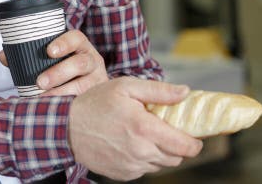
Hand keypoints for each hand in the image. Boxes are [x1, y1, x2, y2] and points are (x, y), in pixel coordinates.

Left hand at [0, 29, 107, 95]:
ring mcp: (98, 80)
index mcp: (80, 46)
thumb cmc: (63, 69)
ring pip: (83, 85)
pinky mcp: (97, 98)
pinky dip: (70, 105)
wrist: (90, 92)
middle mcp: (92, 60)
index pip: (76, 38)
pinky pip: (86, 102)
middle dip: (58, 72)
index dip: (64, 43)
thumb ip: (27, 56)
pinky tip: (57, 110)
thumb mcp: (49, 59)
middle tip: (39, 82)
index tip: (49, 51)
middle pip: (80, 63)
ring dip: (62, 92)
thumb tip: (3, 56)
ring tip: (44, 98)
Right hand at [68, 77, 203, 180]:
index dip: (195, 142)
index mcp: (144, 128)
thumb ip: (158, 91)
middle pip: (176, 158)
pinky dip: (144, 159)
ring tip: (145, 135)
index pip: (185, 146)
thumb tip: (186, 93)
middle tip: (166, 130)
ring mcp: (132, 166)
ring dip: (160, 152)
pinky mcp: (123, 174)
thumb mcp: (125, 87)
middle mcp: (141, 151)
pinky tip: (131, 144)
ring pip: (160, 164)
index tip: (194, 136)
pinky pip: (144, 169)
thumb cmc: (95, 103)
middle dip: (177, 145)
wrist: (66, 128)